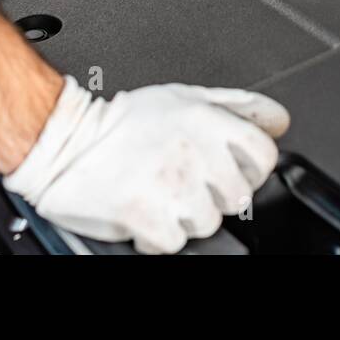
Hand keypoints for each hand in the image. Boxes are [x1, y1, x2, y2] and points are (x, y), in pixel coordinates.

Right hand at [4, 78, 289, 253]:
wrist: (63, 144)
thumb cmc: (122, 122)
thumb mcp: (186, 97)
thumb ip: (238, 107)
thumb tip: (277, 119)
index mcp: (206, 120)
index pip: (264, 153)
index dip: (251, 166)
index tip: (233, 169)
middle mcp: (195, 152)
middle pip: (238, 194)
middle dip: (215, 193)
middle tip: (187, 181)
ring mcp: (173, 187)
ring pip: (208, 222)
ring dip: (184, 216)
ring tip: (161, 193)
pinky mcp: (149, 217)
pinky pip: (174, 242)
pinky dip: (158, 235)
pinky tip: (145, 212)